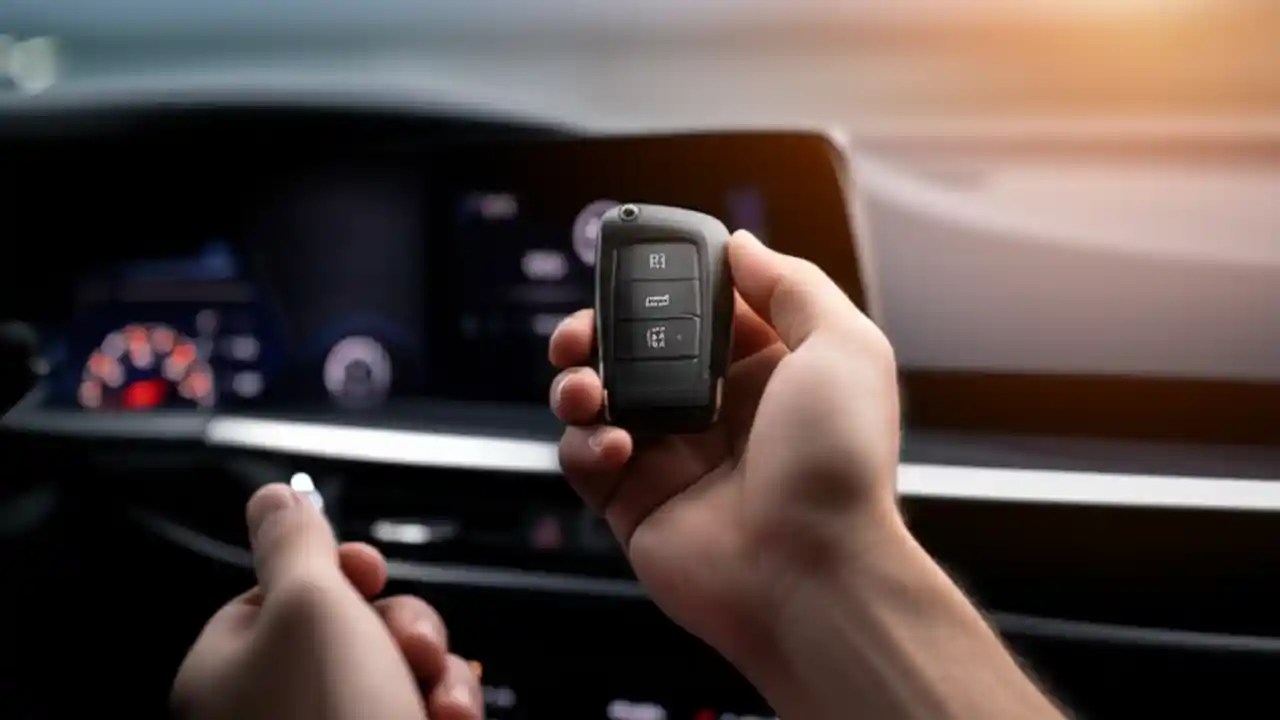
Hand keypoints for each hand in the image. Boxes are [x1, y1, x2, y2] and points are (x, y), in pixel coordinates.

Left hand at [172, 484, 482, 719]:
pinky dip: (444, 709)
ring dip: (434, 671)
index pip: (279, 593)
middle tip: (411, 648)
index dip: (331, 575)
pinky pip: (419, 711)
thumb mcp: (307, 604)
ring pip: (395, 669)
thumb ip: (293, 540)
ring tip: (440, 697)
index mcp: (229, 668)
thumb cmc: (332, 718)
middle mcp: (272, 708)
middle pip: (348, 627)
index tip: (366, 570)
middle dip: (401, 627)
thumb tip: (270, 494)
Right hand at [548, 230, 902, 675]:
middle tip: (582, 331)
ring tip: (585, 387)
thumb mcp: (843, 346)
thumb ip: (790, 285)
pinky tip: (614, 445)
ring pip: (599, 400)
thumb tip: (741, 245)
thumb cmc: (839, 465)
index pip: (700, 310)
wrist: (811, 573)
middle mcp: (716, 411)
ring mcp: (673, 457)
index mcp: (767, 370)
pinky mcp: (636, 504)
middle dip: (599, 331)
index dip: (662, 286)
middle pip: (636, 351)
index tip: (632, 267)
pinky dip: (583, 443)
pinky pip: (585, 460)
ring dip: (577, 382)